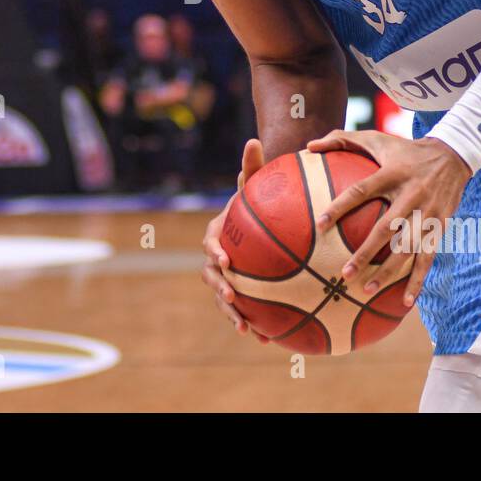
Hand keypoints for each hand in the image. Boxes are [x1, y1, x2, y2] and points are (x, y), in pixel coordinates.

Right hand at [200, 138, 269, 342]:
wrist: (261, 220)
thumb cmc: (257, 200)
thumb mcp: (254, 183)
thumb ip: (252, 166)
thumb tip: (253, 139)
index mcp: (217, 234)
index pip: (210, 244)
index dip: (215, 253)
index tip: (227, 260)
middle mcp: (218, 258)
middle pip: (212, 277)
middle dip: (221, 290)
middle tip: (234, 298)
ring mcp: (228, 278)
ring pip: (224, 299)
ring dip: (233, 315)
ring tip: (248, 328)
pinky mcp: (241, 293)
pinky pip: (244, 311)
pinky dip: (254, 324)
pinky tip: (269, 340)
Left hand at [307, 129, 472, 309]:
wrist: (453, 155)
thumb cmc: (405, 150)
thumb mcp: (377, 138)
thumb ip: (342, 139)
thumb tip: (308, 145)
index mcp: (391, 174)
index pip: (361, 191)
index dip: (340, 207)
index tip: (320, 224)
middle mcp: (410, 194)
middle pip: (386, 228)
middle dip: (366, 253)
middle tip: (345, 273)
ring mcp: (427, 213)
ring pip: (407, 248)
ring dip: (388, 272)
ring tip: (366, 290)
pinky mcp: (440, 226)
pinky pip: (428, 257)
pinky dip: (417, 280)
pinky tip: (405, 302)